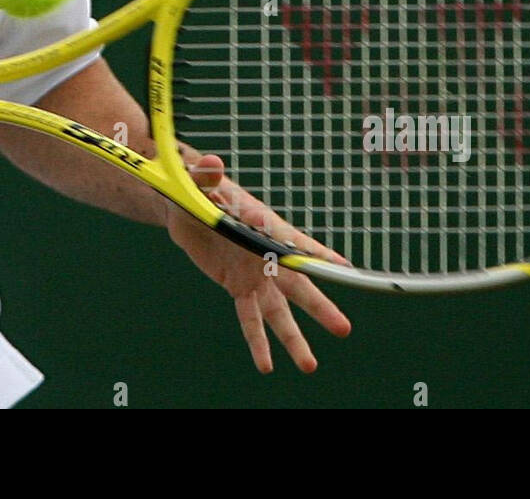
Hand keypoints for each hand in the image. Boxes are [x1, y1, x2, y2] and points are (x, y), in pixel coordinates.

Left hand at [165, 152, 351, 372]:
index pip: (294, 241)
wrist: (185, 205)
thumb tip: (211, 164)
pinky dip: (258, 342)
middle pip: (297, 285)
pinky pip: (250, 319)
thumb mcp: (199, 181)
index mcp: (264, 226)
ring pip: (279, 312)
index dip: (318, 255)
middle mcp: (267, 254)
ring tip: (310, 366)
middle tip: (344, 328)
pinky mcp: (239, 288)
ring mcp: (256, 275)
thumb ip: (206, 175)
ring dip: (295, 338)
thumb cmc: (199, 187)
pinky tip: (267, 366)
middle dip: (320, 307)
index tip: (344, 269)